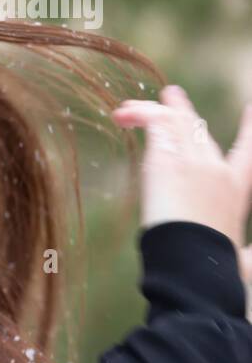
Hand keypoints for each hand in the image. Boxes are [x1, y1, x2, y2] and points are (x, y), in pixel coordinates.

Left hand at [110, 84, 251, 286]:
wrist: (194, 261)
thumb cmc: (209, 265)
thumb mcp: (232, 252)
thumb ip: (236, 245)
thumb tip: (246, 260)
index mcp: (238, 188)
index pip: (247, 151)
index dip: (249, 127)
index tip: (251, 108)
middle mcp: (218, 168)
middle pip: (199, 131)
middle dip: (182, 113)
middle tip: (170, 98)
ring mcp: (194, 160)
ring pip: (175, 122)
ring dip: (152, 110)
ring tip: (130, 107)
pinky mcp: (168, 159)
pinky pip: (156, 124)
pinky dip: (139, 115)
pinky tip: (124, 115)